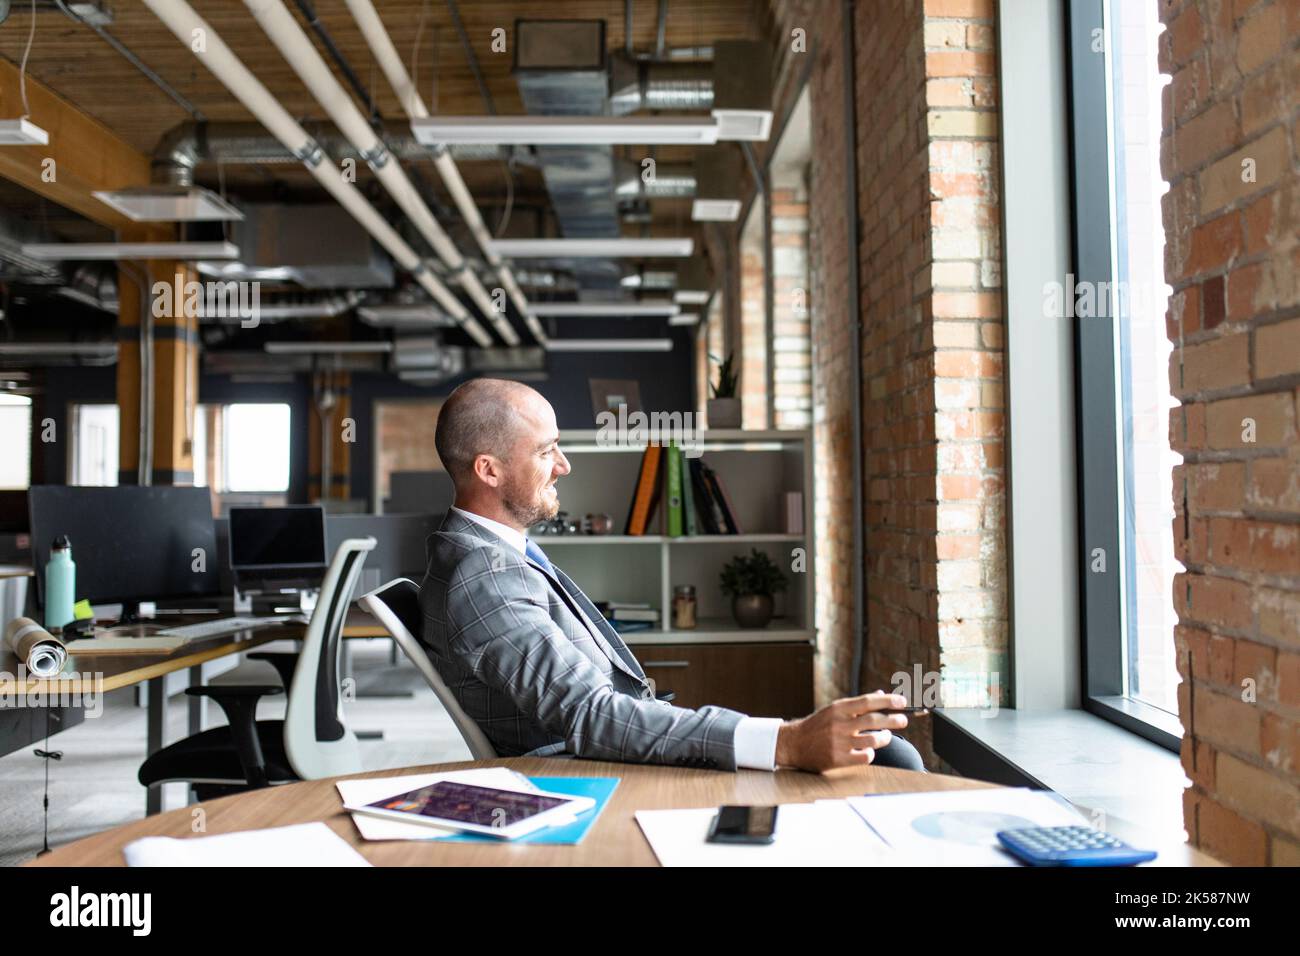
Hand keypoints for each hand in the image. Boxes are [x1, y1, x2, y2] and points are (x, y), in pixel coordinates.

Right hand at [774, 691, 909, 771]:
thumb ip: (858, 704)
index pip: (868, 701)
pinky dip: (871, 753)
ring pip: (873, 740)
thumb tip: (881, 694)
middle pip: (874, 721)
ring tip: (886, 736)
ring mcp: (839, 742)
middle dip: (893, 720)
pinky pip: (865, 757)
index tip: (902, 702)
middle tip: (903, 720)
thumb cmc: (818, 725)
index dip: (888, 701)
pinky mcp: (838, 759)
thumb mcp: (834, 710)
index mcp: (839, 708)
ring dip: (885, 738)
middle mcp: (839, 724)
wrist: (794, 744)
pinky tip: (870, 751)